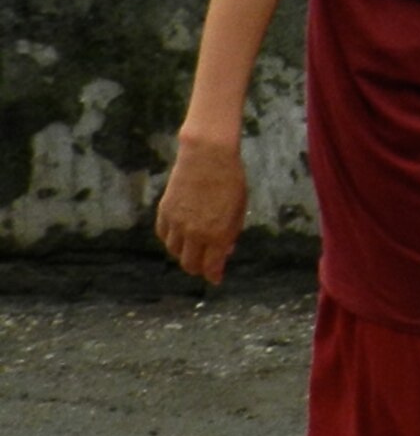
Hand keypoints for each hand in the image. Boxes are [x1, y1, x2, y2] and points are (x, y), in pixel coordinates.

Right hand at [156, 136, 248, 284]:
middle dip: (198, 268)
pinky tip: (178, 236)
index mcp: (217, 234)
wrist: (207, 156)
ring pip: (174, 251)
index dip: (213, 275)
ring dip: (183, 254)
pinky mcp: (164, 212)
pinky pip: (163, 235)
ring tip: (193, 250)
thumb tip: (226, 250)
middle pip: (190, 264)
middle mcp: (194, 234)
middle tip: (204, 267)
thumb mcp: (238, 209)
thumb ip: (231, 232)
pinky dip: (171, 239)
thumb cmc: (230, 180)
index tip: (216, 279)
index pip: (211, 266)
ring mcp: (176, 224)